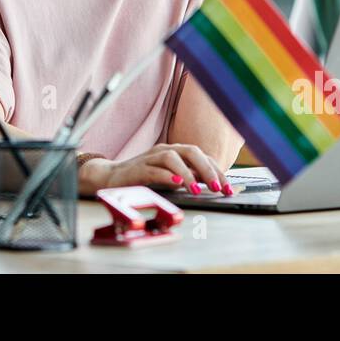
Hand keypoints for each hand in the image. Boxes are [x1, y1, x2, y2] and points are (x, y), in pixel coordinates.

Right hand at [79, 143, 233, 196]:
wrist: (111, 178)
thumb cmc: (143, 178)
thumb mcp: (170, 178)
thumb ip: (188, 178)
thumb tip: (212, 185)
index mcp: (175, 152)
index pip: (202, 157)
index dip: (217, 171)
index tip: (228, 188)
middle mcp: (165, 150)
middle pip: (190, 151)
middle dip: (207, 169)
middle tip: (218, 187)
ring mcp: (150, 157)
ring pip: (172, 157)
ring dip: (188, 173)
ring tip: (198, 189)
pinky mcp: (138, 168)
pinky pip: (154, 169)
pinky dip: (167, 176)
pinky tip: (177, 184)